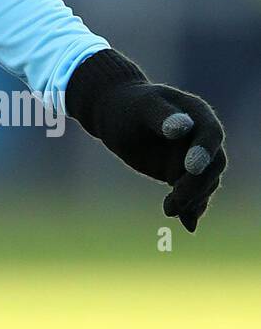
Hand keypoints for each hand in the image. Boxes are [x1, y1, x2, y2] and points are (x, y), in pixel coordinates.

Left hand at [66, 50, 227, 231]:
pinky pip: (195, 194)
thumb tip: (182, 128)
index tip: (190, 167)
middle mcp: (203, 136)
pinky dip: (192, 208)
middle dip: (196, 184)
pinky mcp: (183, 173)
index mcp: (198, 113)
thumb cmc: (128, 105)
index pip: (210, 134)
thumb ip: (163, 117)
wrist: (116, 115)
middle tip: (174, 201)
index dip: (203, 151)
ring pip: (206, 182)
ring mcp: (195, 156)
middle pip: (212, 165)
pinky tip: (187, 223)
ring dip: (192, 199)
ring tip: (169, 210)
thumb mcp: (142, 107)